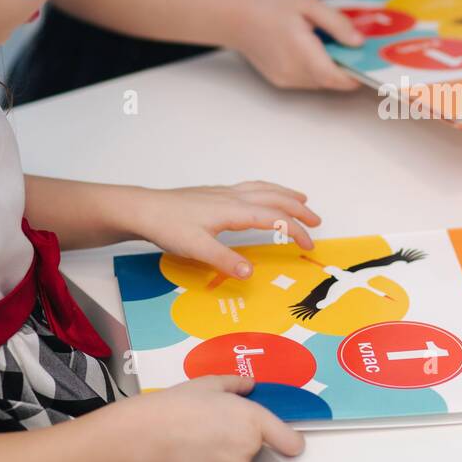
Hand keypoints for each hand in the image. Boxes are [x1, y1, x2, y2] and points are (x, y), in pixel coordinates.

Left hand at [132, 182, 320, 277]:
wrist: (143, 209)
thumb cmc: (168, 226)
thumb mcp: (195, 248)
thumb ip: (225, 260)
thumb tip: (251, 273)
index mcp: (233, 210)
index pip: (274, 218)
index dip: (295, 231)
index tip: (309, 245)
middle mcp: (233, 197)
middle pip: (274, 198)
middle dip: (298, 209)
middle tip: (317, 221)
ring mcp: (224, 193)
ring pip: (264, 189)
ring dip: (286, 194)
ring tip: (302, 199)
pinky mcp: (215, 194)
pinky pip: (251, 187)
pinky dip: (268, 190)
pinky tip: (263, 196)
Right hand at [140, 375, 304, 461]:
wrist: (154, 433)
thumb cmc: (180, 405)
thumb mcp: (211, 383)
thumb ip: (236, 384)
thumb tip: (249, 385)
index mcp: (254, 419)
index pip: (290, 440)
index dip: (291, 441)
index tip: (290, 441)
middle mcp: (250, 446)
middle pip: (254, 447)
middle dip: (240, 439)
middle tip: (215, 428)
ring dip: (225, 456)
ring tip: (200, 441)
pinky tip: (194, 455)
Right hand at [223, 0, 364, 90]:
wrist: (235, 18)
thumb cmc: (271, 7)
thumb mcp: (309, 5)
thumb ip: (336, 24)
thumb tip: (358, 42)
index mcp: (303, 53)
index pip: (337, 78)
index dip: (356, 77)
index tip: (370, 67)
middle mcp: (294, 72)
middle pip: (331, 81)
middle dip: (346, 71)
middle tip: (358, 54)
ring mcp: (286, 80)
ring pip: (320, 82)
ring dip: (331, 70)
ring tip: (336, 49)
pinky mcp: (280, 81)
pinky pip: (307, 80)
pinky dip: (316, 70)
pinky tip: (314, 51)